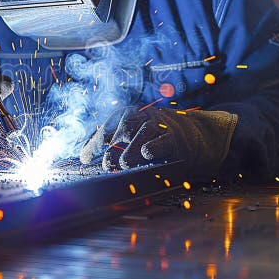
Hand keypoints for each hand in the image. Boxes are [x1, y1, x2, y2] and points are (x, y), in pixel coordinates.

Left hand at [79, 106, 236, 173]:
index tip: (83, 158)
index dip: (93, 141)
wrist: (196, 135)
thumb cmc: (159, 138)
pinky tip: (146, 154)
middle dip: (110, 146)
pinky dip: (152, 147)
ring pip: (140, 133)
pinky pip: (161, 141)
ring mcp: (160, 125)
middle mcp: (143, 116)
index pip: (107, 125)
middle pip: (122, 127)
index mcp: (130, 115)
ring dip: (129, 151)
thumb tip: (87, 156)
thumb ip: (115, 143)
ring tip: (124, 164)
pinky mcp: (175, 138)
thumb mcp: (136, 136)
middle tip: (105, 164)